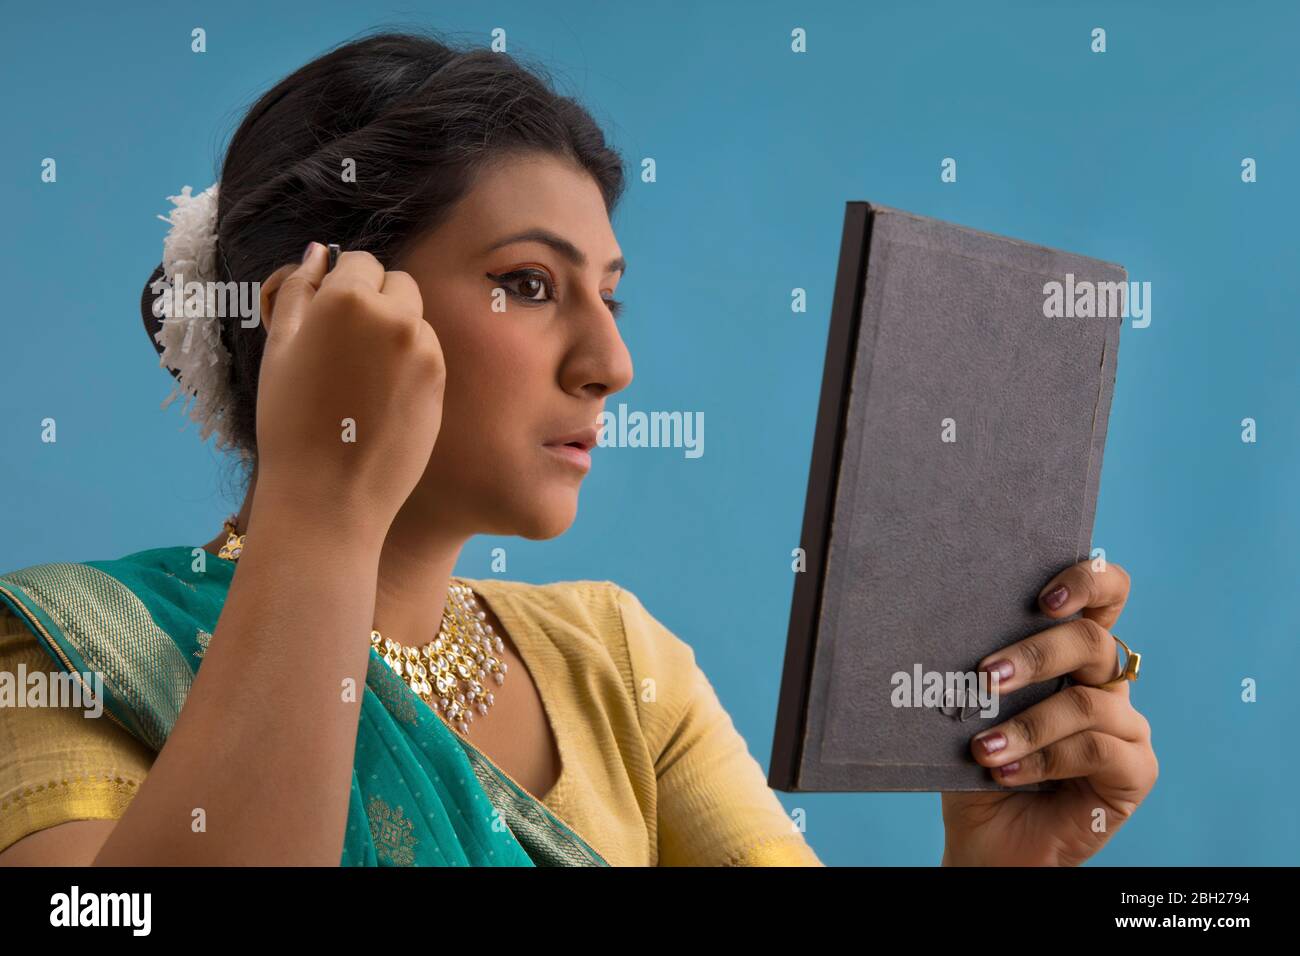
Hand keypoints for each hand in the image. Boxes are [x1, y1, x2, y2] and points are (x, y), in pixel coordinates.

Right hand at [252, 244, 444, 532]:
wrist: (329, 494)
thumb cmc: (290, 422)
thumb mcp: (279, 349)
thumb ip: (300, 291)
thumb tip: (318, 252)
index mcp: (348, 299)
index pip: (361, 261)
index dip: (344, 284)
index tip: (330, 314)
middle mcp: (394, 316)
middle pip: (397, 283)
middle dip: (377, 299)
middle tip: (346, 344)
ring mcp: (424, 349)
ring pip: (416, 318)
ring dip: (395, 331)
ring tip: (361, 377)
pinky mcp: (440, 380)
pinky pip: (427, 353)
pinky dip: (410, 362)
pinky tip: (381, 397)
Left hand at [940, 560, 1156, 865]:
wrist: (986, 837)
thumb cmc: (978, 761)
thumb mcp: (974, 707)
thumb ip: (983, 667)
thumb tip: (947, 627)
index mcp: (1073, 654)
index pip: (1105, 595)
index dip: (1087, 581)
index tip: (1043, 599)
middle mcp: (1106, 683)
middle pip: (1092, 641)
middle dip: (1034, 653)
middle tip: (985, 676)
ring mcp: (1126, 726)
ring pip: (1087, 703)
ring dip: (1027, 725)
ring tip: (983, 748)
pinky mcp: (1134, 770)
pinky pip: (1096, 749)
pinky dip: (1044, 759)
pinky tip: (1005, 771)